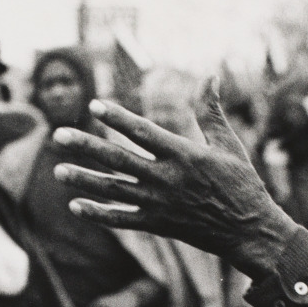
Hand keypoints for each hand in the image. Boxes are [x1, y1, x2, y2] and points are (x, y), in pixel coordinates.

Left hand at [52, 79, 298, 280]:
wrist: (249, 230)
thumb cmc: (241, 183)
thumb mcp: (228, 144)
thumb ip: (211, 111)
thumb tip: (210, 76)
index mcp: (184, 155)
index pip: (142, 132)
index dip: (117, 118)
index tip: (94, 105)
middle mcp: (166, 179)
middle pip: (118, 159)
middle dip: (86, 147)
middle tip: (58, 135)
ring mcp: (159, 204)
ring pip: (114, 190)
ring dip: (84, 180)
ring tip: (58, 170)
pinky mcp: (157, 225)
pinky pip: (122, 219)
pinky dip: (98, 214)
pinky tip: (75, 206)